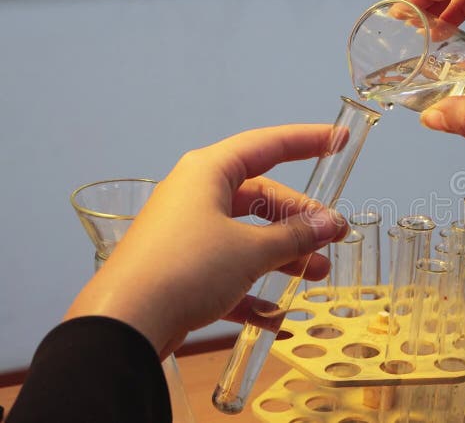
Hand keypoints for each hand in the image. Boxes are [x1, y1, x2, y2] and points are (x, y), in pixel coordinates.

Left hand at [64, 125, 348, 357]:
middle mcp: (196, 196)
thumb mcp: (250, 250)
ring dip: (283, 256)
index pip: (268, 146)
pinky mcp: (180, 271)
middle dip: (299, 219)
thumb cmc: (187, 269)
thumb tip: (331, 223)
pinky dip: (252, 290)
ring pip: (246, 236)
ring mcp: (187, 234)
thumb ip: (295, 235)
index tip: (339, 140)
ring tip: (317, 274)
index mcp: (209, 173)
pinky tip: (275, 316)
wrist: (124, 325)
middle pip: (260, 197)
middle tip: (334, 236)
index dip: (307, 142)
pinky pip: (226, 273)